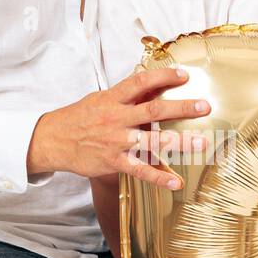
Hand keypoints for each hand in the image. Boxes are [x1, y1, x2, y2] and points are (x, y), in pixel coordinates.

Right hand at [27, 67, 209, 189]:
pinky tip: (176, 182)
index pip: (141, 82)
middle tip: (204, 106)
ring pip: (151, 141)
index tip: (185, 75)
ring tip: (201, 143)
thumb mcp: (100, 99)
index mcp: (113, 99)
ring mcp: (116, 141)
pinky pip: (140, 171)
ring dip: (179, 143)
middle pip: (153, 110)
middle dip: (181, 108)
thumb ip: (126, 95)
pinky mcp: (113, 162)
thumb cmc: (80, 118)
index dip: (163, 76)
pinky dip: (158, 178)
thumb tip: (152, 85)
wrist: (52, 140)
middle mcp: (117, 118)